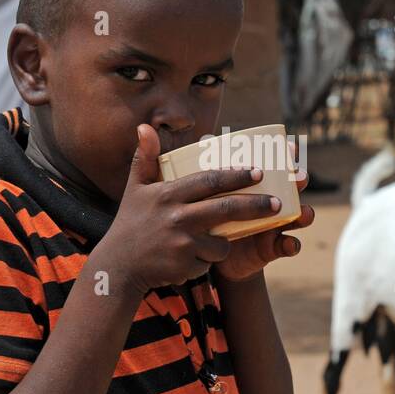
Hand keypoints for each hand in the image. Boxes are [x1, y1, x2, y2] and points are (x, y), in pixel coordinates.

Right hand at [97, 124, 281, 295]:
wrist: (118, 266)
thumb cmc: (131, 223)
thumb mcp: (135, 188)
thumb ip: (145, 158)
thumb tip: (144, 127)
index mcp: (168, 195)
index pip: (208, 181)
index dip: (235, 175)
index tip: (258, 172)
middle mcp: (176, 217)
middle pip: (225, 208)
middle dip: (255, 205)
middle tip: (277, 203)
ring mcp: (181, 243)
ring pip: (221, 242)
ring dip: (222, 242)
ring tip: (204, 242)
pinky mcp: (185, 265)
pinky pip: (210, 261)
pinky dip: (206, 260)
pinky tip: (187, 259)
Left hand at [214, 140, 314, 282]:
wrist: (210, 253)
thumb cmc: (212, 217)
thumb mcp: (212, 194)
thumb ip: (213, 172)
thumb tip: (205, 138)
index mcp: (259, 186)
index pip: (277, 166)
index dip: (287, 156)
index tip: (290, 148)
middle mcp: (270, 201)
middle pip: (293, 188)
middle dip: (299, 181)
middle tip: (299, 178)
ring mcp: (276, 224)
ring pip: (298, 216)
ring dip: (304, 213)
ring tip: (303, 213)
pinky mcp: (273, 247)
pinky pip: (288, 245)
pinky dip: (291, 244)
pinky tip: (290, 243)